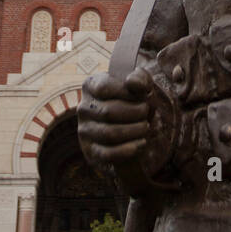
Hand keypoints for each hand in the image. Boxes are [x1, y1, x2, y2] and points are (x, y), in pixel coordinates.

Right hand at [78, 68, 176, 191]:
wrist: (130, 126)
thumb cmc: (134, 99)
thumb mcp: (140, 84)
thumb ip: (140, 78)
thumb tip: (132, 82)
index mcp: (90, 85)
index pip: (103, 88)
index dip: (126, 92)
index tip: (142, 94)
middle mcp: (83, 108)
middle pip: (108, 112)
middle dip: (134, 112)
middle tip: (147, 112)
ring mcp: (85, 130)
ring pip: (109, 134)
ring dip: (134, 131)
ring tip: (146, 127)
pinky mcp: (90, 150)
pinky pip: (107, 153)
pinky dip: (128, 149)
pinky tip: (141, 142)